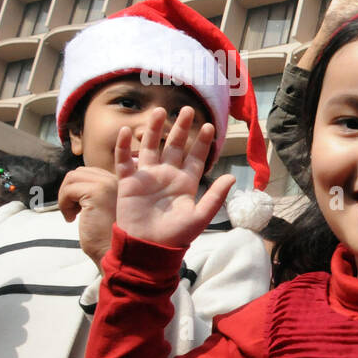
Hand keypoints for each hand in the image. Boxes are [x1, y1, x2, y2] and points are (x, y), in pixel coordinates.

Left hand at [59, 166, 117, 264]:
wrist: (115, 254)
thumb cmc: (109, 238)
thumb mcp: (105, 209)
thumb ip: (98, 195)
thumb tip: (74, 184)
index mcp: (124, 183)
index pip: (93, 173)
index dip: (80, 188)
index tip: (80, 208)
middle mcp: (119, 180)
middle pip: (81, 172)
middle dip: (71, 190)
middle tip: (74, 211)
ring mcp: (109, 184)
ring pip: (73, 177)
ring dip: (65, 196)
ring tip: (72, 214)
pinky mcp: (97, 192)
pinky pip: (69, 190)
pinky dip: (63, 204)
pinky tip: (71, 219)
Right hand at [113, 107, 233, 247]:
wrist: (149, 247)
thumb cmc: (176, 235)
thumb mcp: (200, 216)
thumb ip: (215, 196)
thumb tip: (232, 176)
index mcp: (186, 182)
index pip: (196, 157)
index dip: (202, 142)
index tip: (209, 126)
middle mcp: (167, 175)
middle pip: (174, 146)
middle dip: (181, 128)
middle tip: (187, 110)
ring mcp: (147, 177)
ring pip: (150, 147)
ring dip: (155, 130)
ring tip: (160, 111)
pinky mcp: (128, 182)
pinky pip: (124, 160)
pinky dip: (125, 146)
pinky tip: (127, 131)